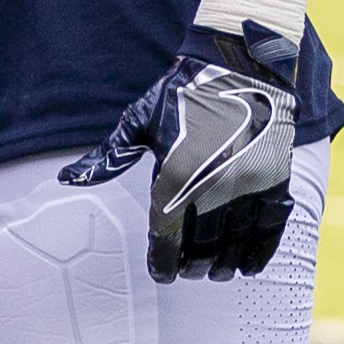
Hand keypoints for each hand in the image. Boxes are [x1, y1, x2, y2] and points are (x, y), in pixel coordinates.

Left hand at [61, 23, 298, 281]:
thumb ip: (108, 157)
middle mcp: (213, 184)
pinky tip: (250, 266)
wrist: (239, 69)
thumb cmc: (180, 96)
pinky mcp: (277, 179)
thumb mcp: (137, 122)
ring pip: (236, 240)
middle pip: (202, 242)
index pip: (166, 233)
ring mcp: (249, 184)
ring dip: (225, 262)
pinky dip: (260, 250)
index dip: (163, 259)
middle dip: (195, 264)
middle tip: (190, 274)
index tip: (162, 275)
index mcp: (175, 173)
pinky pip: (271, 226)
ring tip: (216, 274)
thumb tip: (66, 179)